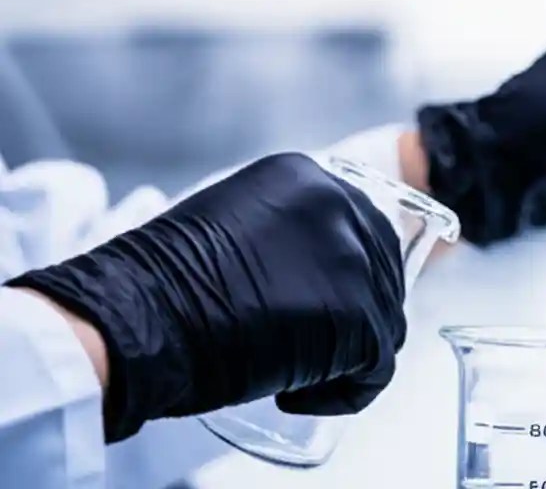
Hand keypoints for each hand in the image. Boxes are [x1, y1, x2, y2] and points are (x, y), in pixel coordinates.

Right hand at [6, 153, 404, 442]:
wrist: (134, 318)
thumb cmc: (163, 286)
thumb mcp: (233, 229)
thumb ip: (286, 236)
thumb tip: (319, 275)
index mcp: (308, 177)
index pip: (363, 232)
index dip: (344, 282)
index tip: (307, 309)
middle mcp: (340, 206)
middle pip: (383, 274)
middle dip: (353, 318)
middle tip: (303, 348)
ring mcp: (353, 259)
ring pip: (385, 321)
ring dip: (345, 357)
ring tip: (289, 375)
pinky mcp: (356, 314)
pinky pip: (378, 367)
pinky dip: (345, 393)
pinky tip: (294, 394)